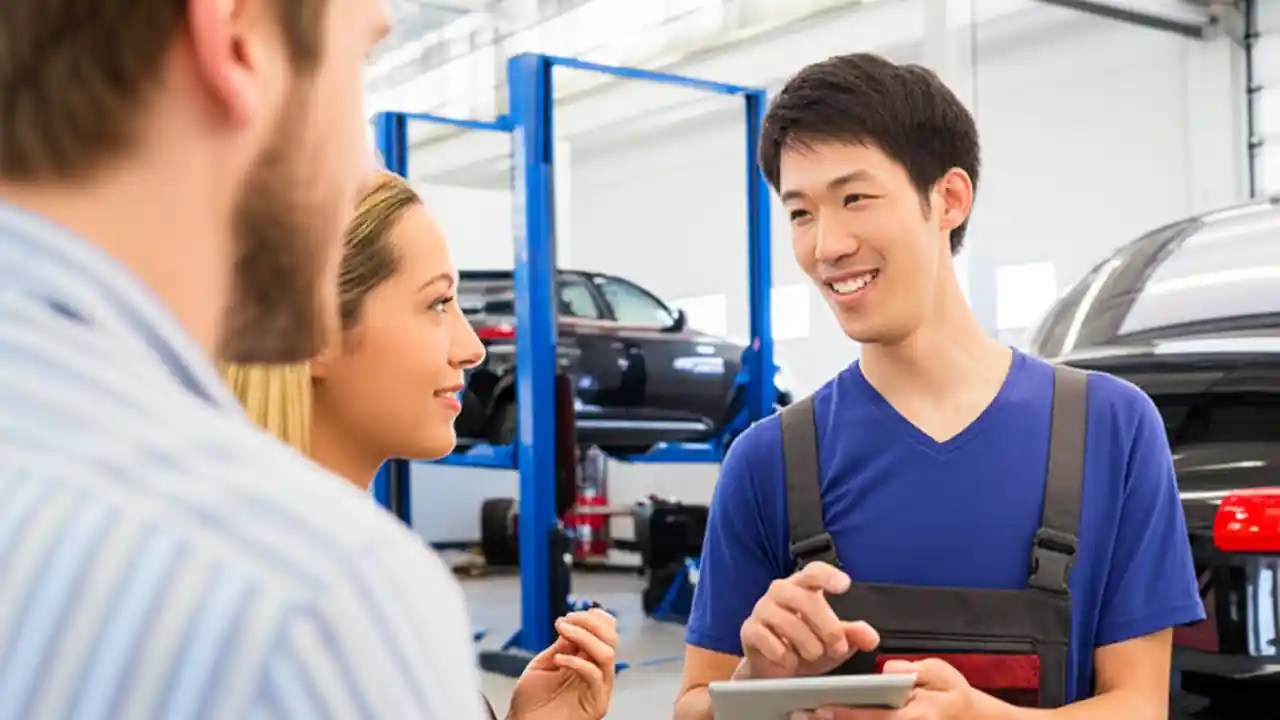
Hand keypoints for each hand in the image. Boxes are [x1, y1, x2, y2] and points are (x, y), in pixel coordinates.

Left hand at [507, 608, 617, 719]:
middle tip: (568, 619)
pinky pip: (595, 677)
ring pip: (607, 654)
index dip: (594, 619)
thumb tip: (574, 627)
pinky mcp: (597, 705)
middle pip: (611, 640)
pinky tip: (559, 658)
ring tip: (564, 630)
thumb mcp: (544, 664)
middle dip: (591, 623)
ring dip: (585, 636)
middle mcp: (596, 674)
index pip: (605, 635)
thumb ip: (561, 646)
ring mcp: (598, 689)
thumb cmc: (530, 703)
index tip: (572, 614)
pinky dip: (578, 662)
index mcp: (587, 663)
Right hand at [737, 561, 879, 679]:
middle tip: (838, 648)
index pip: (814, 571)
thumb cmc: (807, 646)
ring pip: (787, 621)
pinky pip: (767, 639)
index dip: (828, 576)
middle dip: (826, 626)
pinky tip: (789, 660)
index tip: (844, 586)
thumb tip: (871, 638)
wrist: (777, 670)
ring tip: (813, 656)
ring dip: (807, 644)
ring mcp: (762, 609)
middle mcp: (781, 591)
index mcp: (803, 586)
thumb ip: (853, 636)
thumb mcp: (834, 642)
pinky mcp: (749, 630)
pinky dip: (784, 654)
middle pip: (805, 599)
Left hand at [788, 658, 977, 719]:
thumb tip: (887, 670)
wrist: (968, 719)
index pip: (873, 718)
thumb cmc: (952, 694)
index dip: (845, 715)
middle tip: (797, 715)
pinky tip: (822, 717)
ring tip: (802, 717)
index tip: (819, 708)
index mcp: (914, 718)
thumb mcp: (941, 674)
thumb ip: (915, 671)